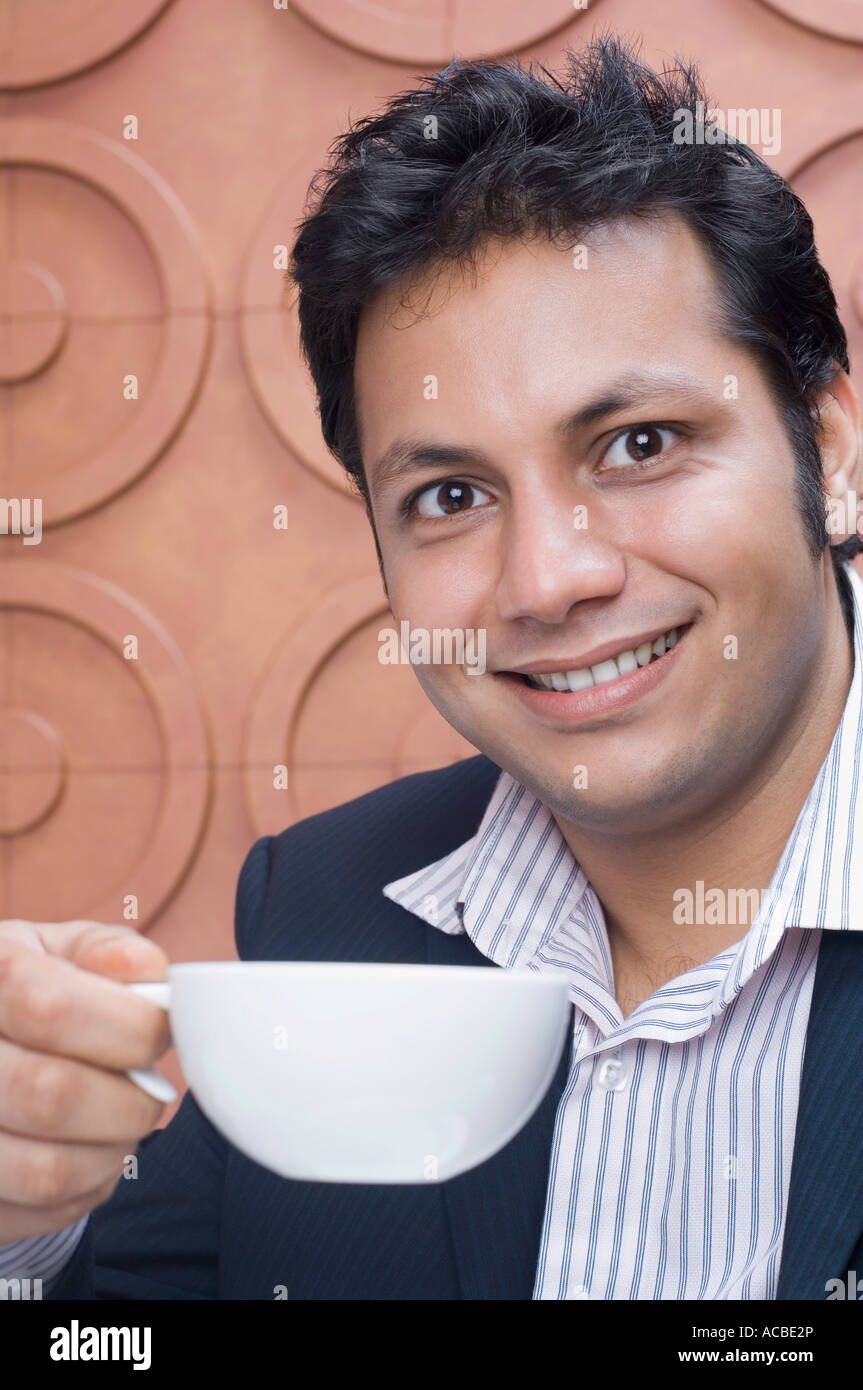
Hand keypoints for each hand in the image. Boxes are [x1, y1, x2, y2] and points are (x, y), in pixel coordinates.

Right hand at [0, 920, 170, 1243]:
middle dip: (130, 1100)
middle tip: (148, 1089)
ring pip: (46, 1170)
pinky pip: (41, 1211)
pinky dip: (87, 1186)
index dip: (129, 1026)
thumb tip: (148, 975)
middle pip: (51, 1095)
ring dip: (112, 1152)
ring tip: (119, 1121)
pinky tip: (87, 1148)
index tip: (160, 1032)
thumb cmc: (24, 992)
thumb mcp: (54, 951)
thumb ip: (104, 952)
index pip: (51, 1009)